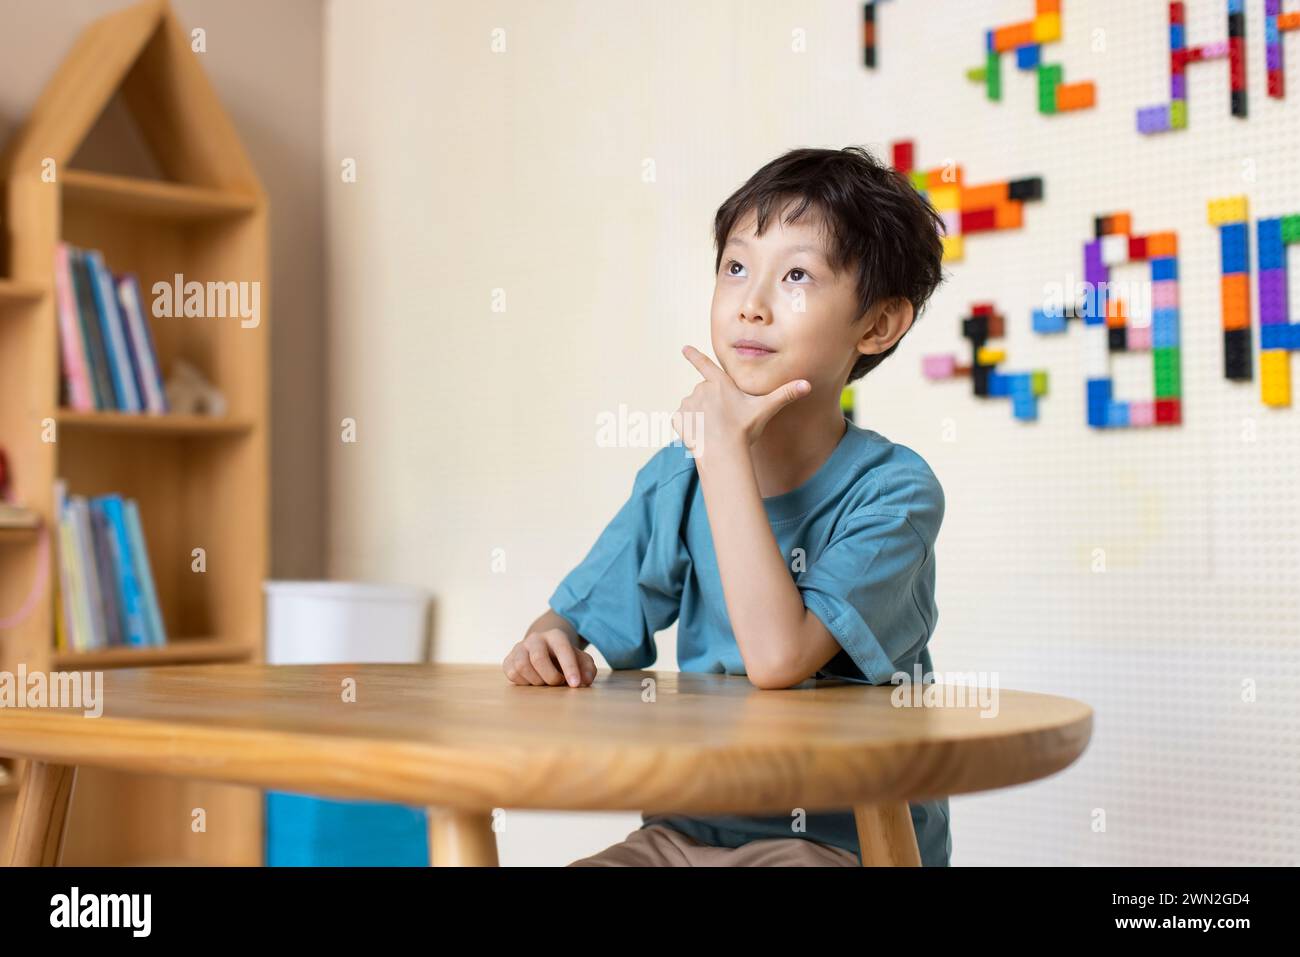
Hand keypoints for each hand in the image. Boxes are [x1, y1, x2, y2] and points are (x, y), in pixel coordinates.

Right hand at [503, 628, 596, 686]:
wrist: (543, 652)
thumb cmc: (565, 659)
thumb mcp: (581, 661)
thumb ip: (587, 669)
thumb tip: (585, 680)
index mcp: (555, 636)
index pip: (562, 649)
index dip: (569, 667)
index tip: (575, 684)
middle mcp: (535, 639)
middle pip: (538, 658)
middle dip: (550, 677)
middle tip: (558, 683)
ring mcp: (519, 648)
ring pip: (522, 666)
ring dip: (536, 681)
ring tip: (545, 682)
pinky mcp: (508, 660)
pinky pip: (512, 673)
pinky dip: (524, 682)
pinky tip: (533, 681)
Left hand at [673, 345, 809, 457]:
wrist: (723, 452)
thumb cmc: (744, 430)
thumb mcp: (765, 410)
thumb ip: (785, 395)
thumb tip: (808, 385)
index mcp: (720, 383)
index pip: (704, 364)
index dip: (693, 355)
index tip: (683, 348)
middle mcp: (701, 389)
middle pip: (705, 393)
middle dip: (712, 404)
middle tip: (725, 420)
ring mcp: (688, 403)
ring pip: (693, 407)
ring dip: (701, 415)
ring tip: (714, 429)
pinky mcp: (678, 418)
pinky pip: (682, 420)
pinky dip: (689, 427)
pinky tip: (700, 435)